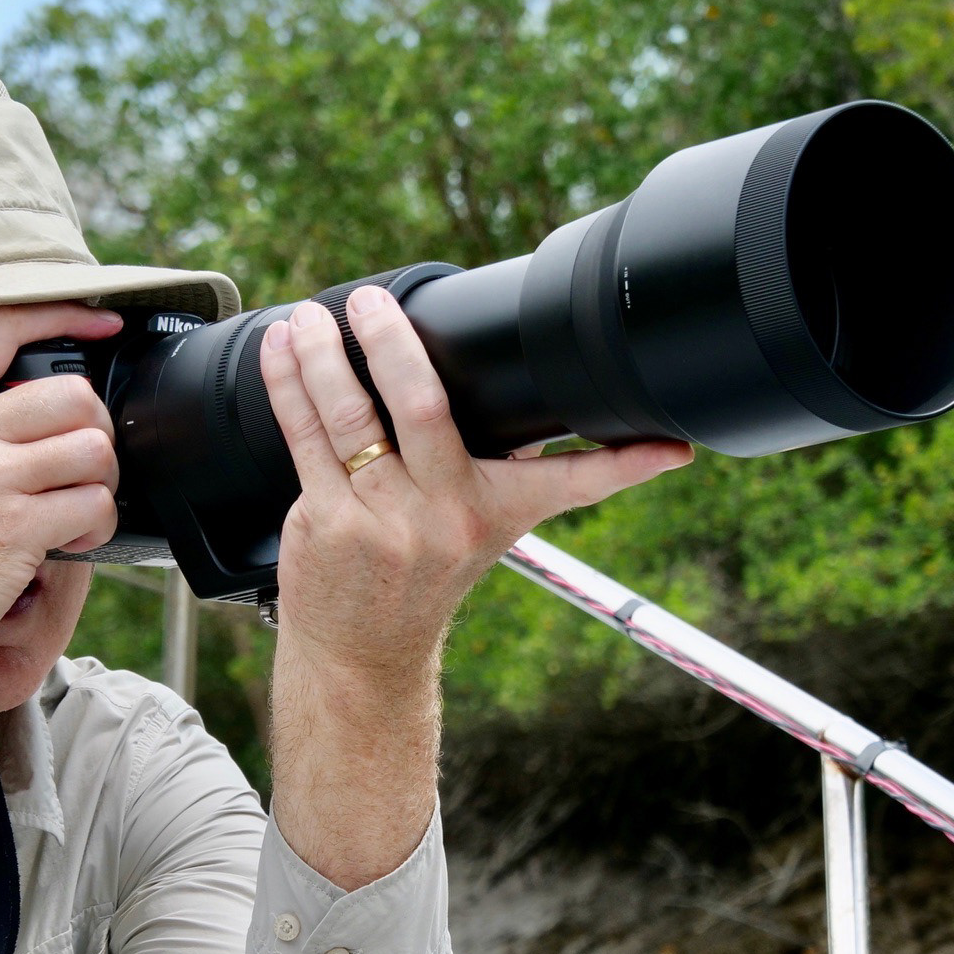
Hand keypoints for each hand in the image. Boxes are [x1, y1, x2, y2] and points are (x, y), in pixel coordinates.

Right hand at [0, 304, 124, 703]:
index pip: (2, 324)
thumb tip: (32, 419)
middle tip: (81, 469)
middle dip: (96, 433)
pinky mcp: (15, 528)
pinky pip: (95, 506)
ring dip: (101, 485)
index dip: (65, 313)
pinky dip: (97, 528)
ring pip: (96, 450)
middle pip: (75, 395)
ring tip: (75, 511)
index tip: (102, 323)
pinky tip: (69, 542)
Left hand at [259, 287, 690, 682]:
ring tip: (313, 314)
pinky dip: (289, 384)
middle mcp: (445, 514)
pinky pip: (304, 435)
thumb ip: (499, 467)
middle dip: (392, 342)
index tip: (671, 446)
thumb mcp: (477, 529)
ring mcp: (381, 519)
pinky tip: (282, 348)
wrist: (365, 653)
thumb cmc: (421, 573)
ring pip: (349, 414)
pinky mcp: (325, 520)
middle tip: (373, 300)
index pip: (572, 482)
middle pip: (421, 406)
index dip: (627, 463)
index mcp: (497, 510)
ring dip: (324, 354)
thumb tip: (537, 399)